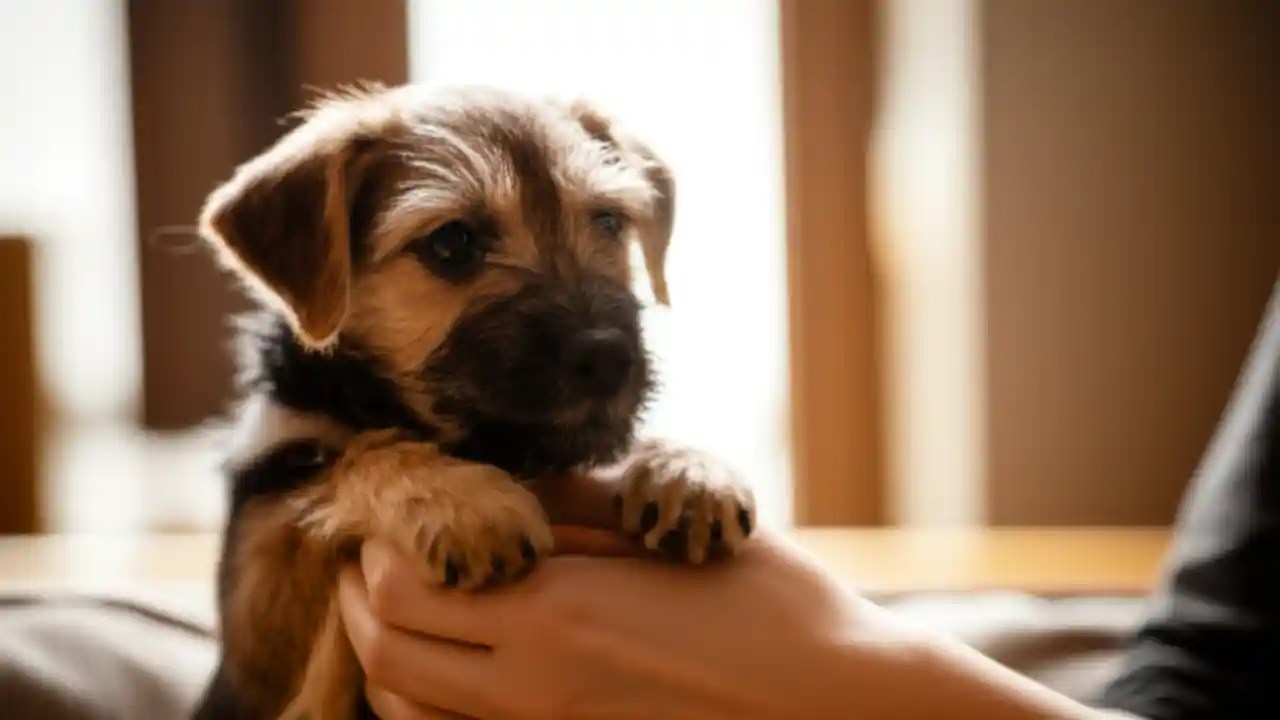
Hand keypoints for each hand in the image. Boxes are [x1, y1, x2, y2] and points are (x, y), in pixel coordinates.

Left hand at [340, 527, 881, 718]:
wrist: (838, 705)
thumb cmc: (772, 609)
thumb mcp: (673, 529)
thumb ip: (573, 506)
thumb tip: (503, 483)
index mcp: (556, 614)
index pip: (406, 586)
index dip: (379, 548)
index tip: (394, 517)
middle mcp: (532, 691)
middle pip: (388, 649)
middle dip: (363, 597)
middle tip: (377, 558)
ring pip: (409, 711)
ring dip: (386, 653)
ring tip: (403, 611)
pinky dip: (427, 708)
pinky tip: (453, 670)